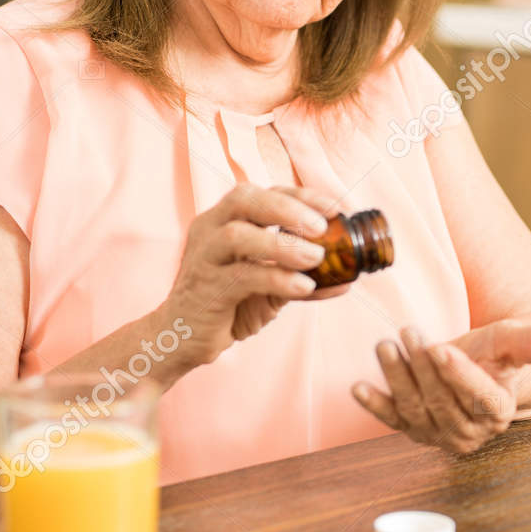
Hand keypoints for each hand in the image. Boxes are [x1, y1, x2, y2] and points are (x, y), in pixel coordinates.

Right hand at [160, 184, 346, 371]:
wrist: (183, 339)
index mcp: (225, 219)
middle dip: (287, 208)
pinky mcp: (203, 288)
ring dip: (282, 244)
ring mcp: (203, 257)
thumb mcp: (269, 287)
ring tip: (316, 258)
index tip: (335, 208)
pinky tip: (303, 287)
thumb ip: (302, 277)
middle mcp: (210, 229)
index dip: (301, 196)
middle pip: (244, 199)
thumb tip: (347, 278)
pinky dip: (276, 278)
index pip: (264, 192)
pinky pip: (240, 276)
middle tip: (321, 227)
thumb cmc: (227, 305)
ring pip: (237, 235)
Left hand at [351, 321, 530, 453]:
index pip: (479, 398)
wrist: (477, 364)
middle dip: (422, 367)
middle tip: (409, 332)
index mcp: (499, 412)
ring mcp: (439, 435)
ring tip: (385, 344)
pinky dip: (375, 405)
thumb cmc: (498, 352)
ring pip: (416, 409)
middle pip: (442, 402)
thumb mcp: (514, 340)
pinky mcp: (414, 429)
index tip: (441, 348)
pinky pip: (393, 420)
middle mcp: (470, 432)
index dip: (459, 375)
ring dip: (397, 377)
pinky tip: (358, 387)